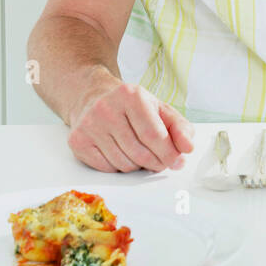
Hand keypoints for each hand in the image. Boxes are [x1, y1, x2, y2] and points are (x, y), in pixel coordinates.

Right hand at [68, 79, 194, 171]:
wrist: (92, 96)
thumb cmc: (130, 105)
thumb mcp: (159, 108)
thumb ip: (179, 127)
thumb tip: (187, 148)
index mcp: (130, 96)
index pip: (154, 135)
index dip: (169, 153)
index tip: (177, 162)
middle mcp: (106, 108)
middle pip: (140, 153)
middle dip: (156, 163)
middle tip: (161, 160)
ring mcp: (89, 125)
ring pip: (124, 164)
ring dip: (138, 165)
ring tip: (138, 151)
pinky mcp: (78, 141)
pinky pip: (107, 169)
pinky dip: (119, 167)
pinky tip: (121, 152)